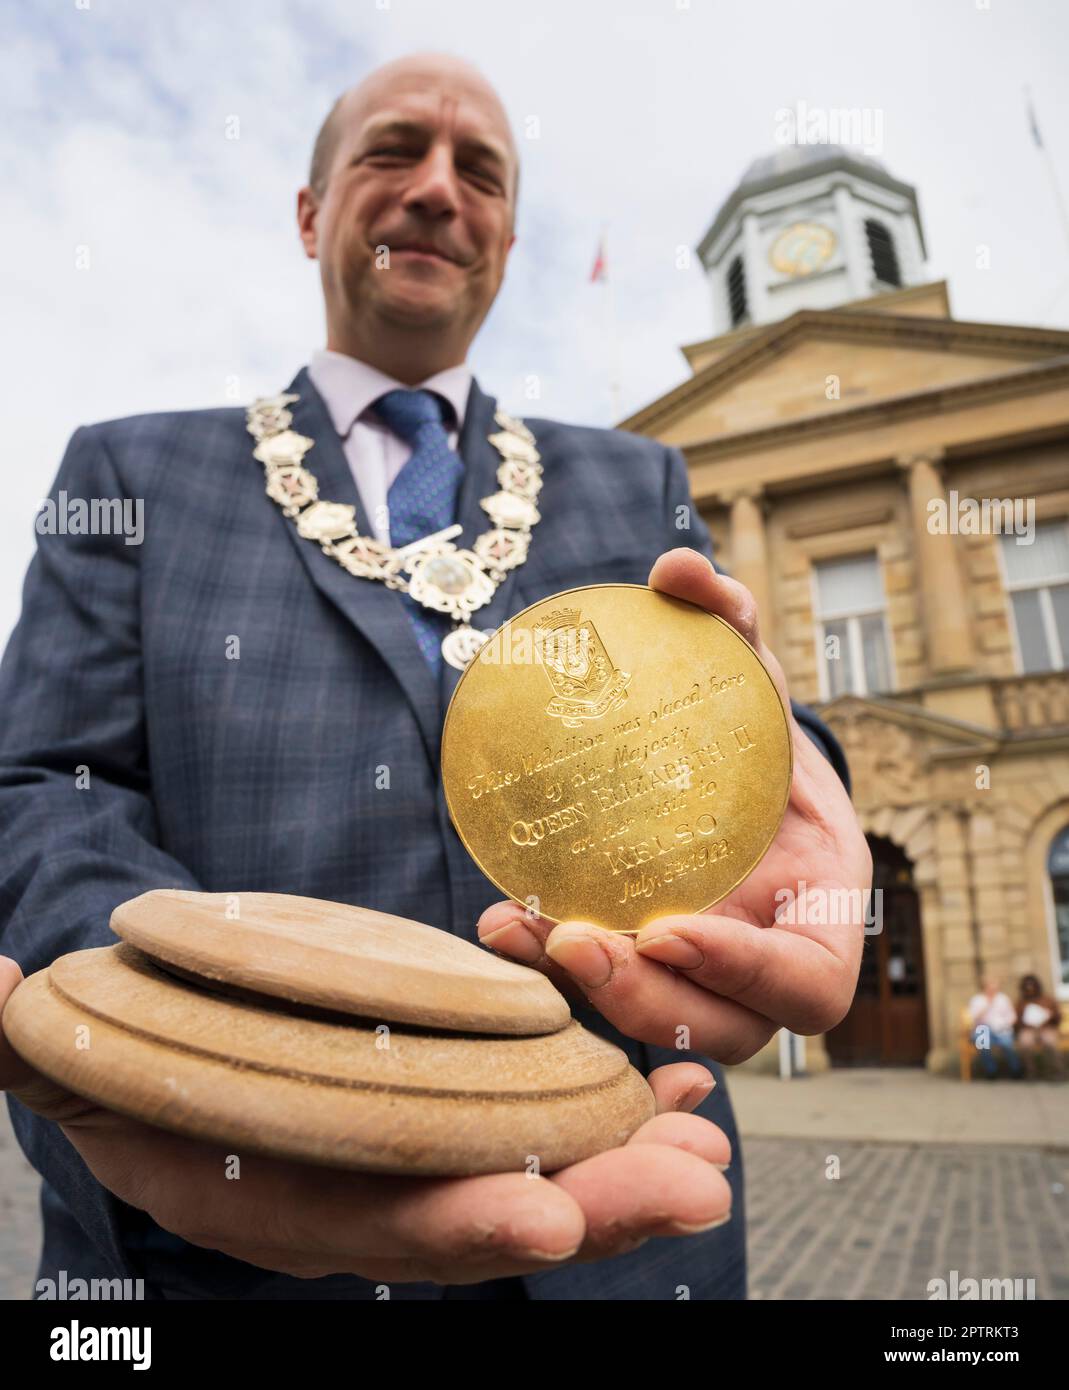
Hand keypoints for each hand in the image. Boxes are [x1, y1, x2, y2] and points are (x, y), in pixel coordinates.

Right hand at [0, 954, 730, 1283]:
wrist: (155, 1049)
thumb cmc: (113, 1048)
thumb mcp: (58, 1041)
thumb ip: (22, 1028)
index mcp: (266, 1191)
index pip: (365, 1225)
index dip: (450, 1224)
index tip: (544, 1216)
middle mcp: (350, 1192)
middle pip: (482, 1216)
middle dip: (592, 1210)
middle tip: (696, 1182)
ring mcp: (404, 1158)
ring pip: (529, 1177)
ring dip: (628, 1167)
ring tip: (710, 1137)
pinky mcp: (439, 1112)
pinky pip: (534, 1126)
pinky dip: (609, 1116)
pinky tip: (675, 1082)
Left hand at [477, 547, 871, 1065]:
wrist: (731, 776)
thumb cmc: (758, 732)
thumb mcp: (752, 676)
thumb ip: (728, 622)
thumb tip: (675, 564)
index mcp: (820, 909)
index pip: (813, 986)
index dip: (750, 975)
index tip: (671, 929)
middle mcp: (763, 965)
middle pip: (723, 1030)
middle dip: (646, 999)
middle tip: (575, 940)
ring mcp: (702, 981)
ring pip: (654, 1024)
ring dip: (583, 993)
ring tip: (515, 926)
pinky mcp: (644, 971)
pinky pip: (602, 990)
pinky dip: (548, 963)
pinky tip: (498, 918)